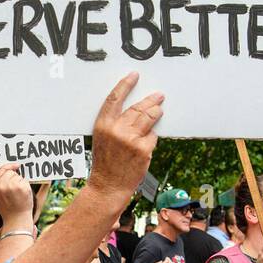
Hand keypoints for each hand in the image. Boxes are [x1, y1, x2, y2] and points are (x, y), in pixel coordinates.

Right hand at [0, 163, 34, 228]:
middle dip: (14, 177)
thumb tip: (8, 170)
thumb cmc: (8, 209)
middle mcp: (1, 185)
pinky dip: (26, 186)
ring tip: (18, 194)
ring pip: (18, 176)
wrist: (16, 219)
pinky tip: (23, 195)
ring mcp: (11, 186)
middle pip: (10, 172)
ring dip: (20, 182)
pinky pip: (25, 180)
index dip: (8, 167)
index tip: (15, 166)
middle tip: (16, 190)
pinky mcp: (21, 187)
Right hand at [85, 74, 163, 203]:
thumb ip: (115, 124)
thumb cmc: (105, 164)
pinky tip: (147, 143)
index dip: (125, 85)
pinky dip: (151, 138)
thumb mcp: (102, 139)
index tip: (134, 75)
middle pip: (138, 107)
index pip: (115, 98)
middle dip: (151, 100)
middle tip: (159, 96)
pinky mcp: (144, 148)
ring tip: (159, 110)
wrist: (108, 186)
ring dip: (156, 113)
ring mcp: (131, 138)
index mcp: (103, 125)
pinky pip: (153, 136)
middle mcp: (117, 129)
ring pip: (149, 118)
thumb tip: (136, 111)